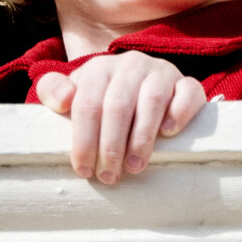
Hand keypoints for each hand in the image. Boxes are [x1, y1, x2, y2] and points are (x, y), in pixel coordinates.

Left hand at [35, 53, 206, 181]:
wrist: (138, 87)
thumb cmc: (99, 100)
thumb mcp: (71, 95)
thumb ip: (52, 91)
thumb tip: (62, 99)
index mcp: (99, 69)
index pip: (87, 104)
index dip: (84, 139)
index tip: (83, 169)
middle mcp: (130, 65)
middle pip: (118, 105)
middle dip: (111, 145)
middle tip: (109, 176)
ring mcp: (161, 72)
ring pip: (152, 101)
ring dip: (142, 137)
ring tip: (134, 166)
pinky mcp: (185, 83)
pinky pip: (189, 92)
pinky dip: (179, 113)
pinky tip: (167, 133)